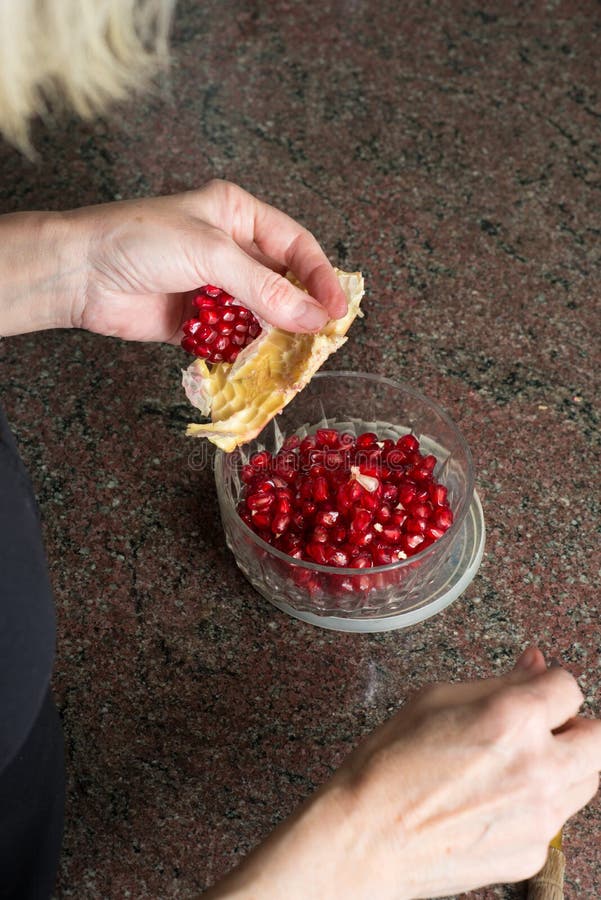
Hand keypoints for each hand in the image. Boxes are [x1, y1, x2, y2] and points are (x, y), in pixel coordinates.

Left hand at [0, 180, 346, 339]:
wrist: (80, 274)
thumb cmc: (139, 241)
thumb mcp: (210, 253)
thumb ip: (264, 288)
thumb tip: (311, 317)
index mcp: (237, 214)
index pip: (295, 245)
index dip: (320, 276)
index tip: (337, 308)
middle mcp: (229, 249)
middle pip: (281, 283)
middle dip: (301, 310)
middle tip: (322, 338)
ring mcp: (213, 288)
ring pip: (259, 315)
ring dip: (276, 337)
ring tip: (296, 358)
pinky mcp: (196, 323)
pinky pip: (231, 341)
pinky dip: (245, 354)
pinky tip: (260, 366)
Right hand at [206, 648, 599, 898]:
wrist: (366, 837)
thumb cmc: (389, 765)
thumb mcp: (436, 699)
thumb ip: (498, 682)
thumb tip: (536, 666)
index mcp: (514, 718)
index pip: (569, 688)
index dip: (547, 685)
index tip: (533, 692)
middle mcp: (540, 768)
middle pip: (595, 738)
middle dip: (570, 726)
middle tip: (537, 728)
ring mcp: (542, 817)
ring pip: (586, 780)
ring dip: (563, 763)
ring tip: (512, 764)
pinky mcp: (534, 853)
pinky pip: (556, 819)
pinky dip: (536, 805)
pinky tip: (493, 801)